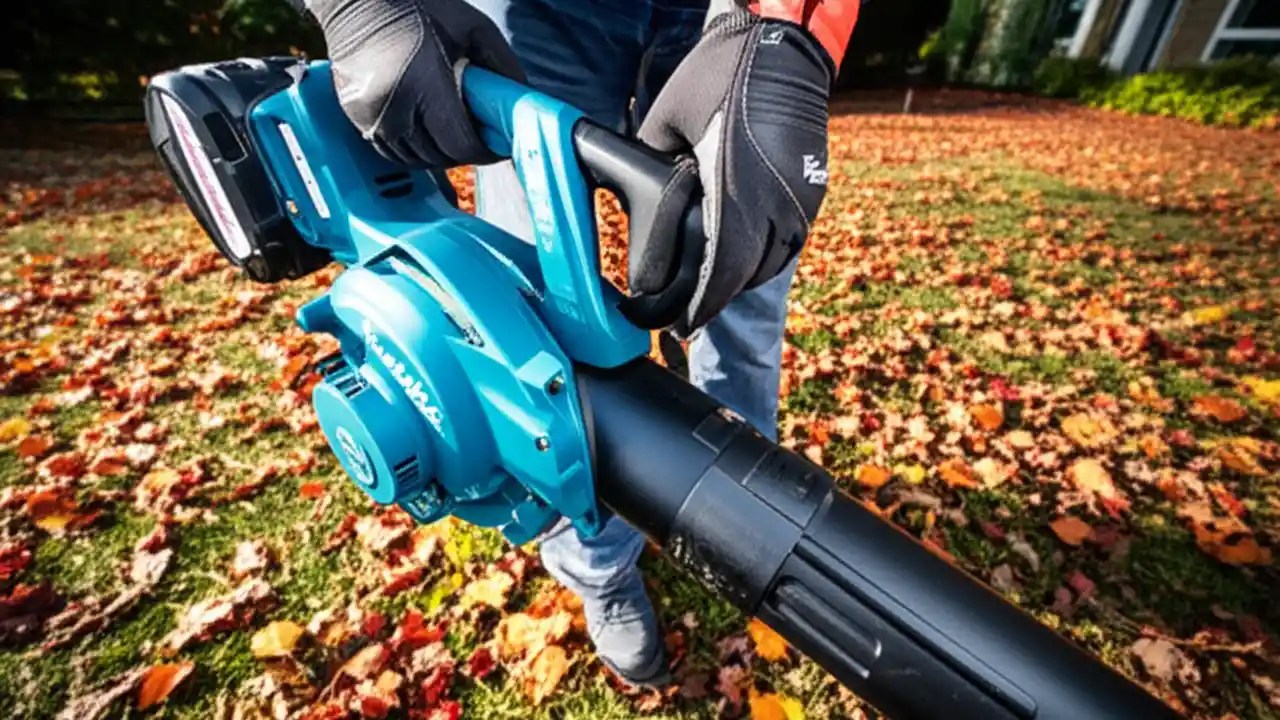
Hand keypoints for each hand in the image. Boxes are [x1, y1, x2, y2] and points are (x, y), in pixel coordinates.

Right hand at [301, 0, 522, 166]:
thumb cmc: (420, 7)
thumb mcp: (473, 28)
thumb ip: (502, 65)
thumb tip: (520, 104)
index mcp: (422, 85)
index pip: (460, 144)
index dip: (485, 150)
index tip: (497, 144)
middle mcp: (392, 108)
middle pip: (440, 156)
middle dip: (465, 152)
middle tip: (480, 137)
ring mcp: (370, 117)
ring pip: (416, 159)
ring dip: (439, 153)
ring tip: (454, 133)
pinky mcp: (356, 119)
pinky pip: (392, 152)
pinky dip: (414, 149)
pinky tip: (428, 131)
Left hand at [637, 10, 832, 335]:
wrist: (782, 51)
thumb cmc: (719, 78)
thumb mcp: (663, 121)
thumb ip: (650, 165)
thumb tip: (634, 196)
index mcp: (735, 191)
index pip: (721, 272)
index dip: (701, 306)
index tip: (681, 324)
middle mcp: (775, 204)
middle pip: (744, 277)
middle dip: (713, 300)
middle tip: (683, 315)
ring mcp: (799, 201)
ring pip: (769, 264)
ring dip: (738, 280)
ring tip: (709, 288)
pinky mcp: (812, 194)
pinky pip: (787, 243)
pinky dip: (761, 257)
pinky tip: (739, 255)